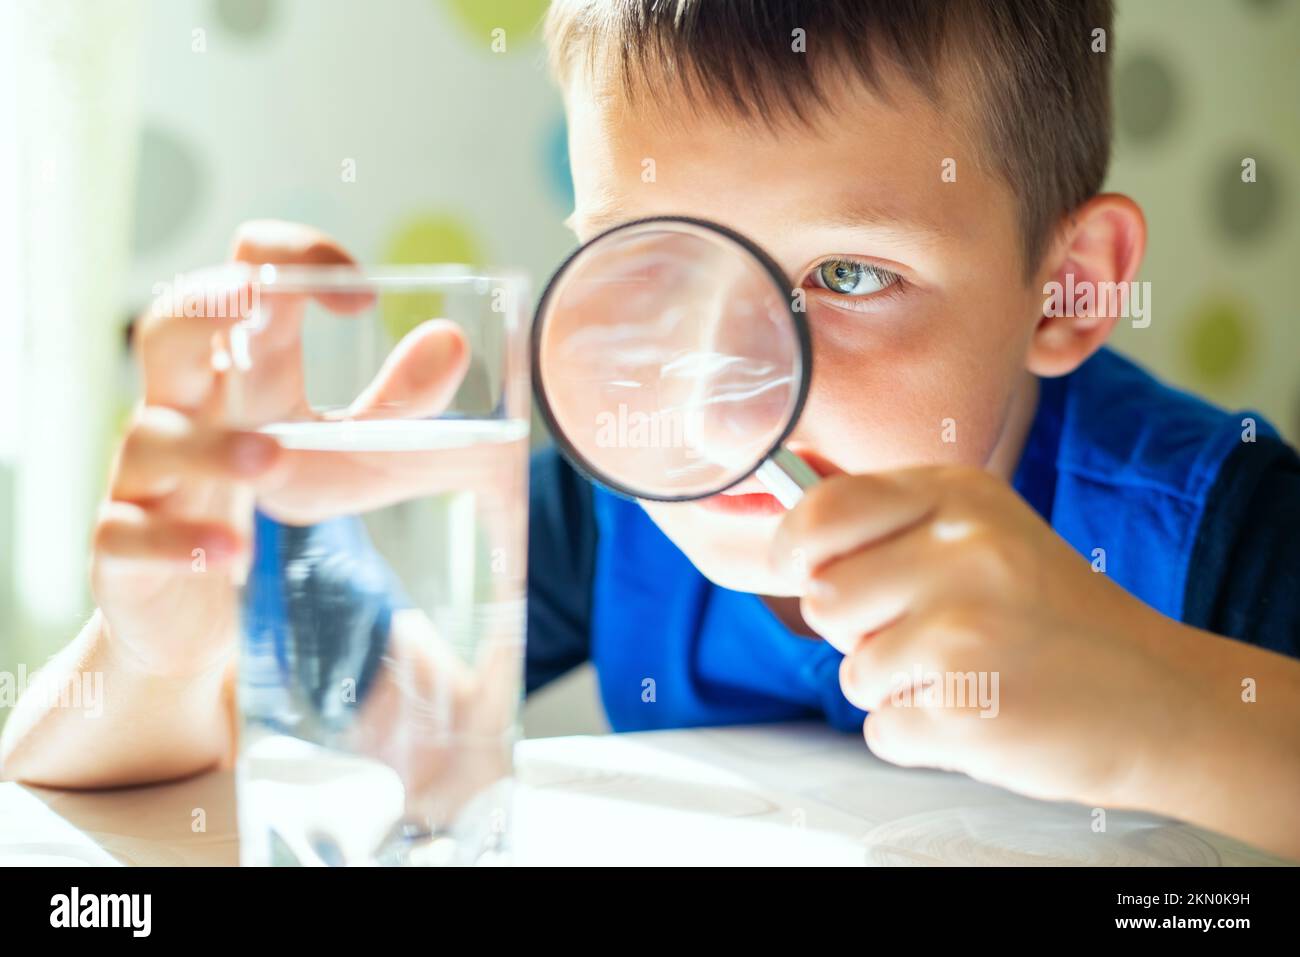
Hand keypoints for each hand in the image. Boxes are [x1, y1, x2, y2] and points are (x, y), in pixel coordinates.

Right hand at [93, 221, 468, 676]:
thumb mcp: (355, 452)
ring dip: (210, 445)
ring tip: (269, 456)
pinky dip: (178, 540)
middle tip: (251, 297)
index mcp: (244, 364)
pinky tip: (230, 554)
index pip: (246, 274)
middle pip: (165, 330)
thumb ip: (406, 405)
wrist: (205, 595)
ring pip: (150, 436)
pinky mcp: (125, 543)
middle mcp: (186, 404)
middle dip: (202, 304)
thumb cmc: (277, 492)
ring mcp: (148, 472)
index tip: (361, 295)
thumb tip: (452, 338)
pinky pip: (131, 533)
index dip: (291, 259)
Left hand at [771, 465, 1192, 807]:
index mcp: (960, 495)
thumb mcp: (984, 531)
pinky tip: (979, 711)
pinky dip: (920, 737)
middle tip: (931, 633)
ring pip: (851, 671)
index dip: (795, 548)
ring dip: (894, 687)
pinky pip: (882, 730)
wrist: (1160, 697)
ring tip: (965, 672)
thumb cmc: (1052, 615)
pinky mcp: (968, 708)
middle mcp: (962, 551)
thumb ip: (893, 526)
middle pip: (823, 599)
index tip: (801, 569)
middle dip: (857, 629)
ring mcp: (964, 630)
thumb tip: (788, 538)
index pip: (822, 510)